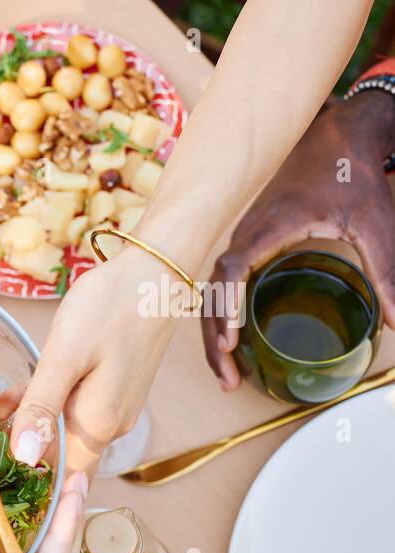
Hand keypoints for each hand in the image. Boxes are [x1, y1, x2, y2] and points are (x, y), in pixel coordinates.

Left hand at [11, 247, 176, 473]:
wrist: (156, 272)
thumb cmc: (109, 308)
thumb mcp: (64, 356)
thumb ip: (41, 406)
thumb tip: (22, 457)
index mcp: (97, 426)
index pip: (59, 477)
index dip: (26, 480)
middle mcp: (111, 426)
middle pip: (58, 455)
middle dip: (21, 447)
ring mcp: (115, 408)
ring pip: (64, 430)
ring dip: (31, 421)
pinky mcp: (115, 390)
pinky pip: (74, 409)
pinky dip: (47, 403)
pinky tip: (19, 391)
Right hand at [205, 92, 394, 387]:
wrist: (337, 136)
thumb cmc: (350, 174)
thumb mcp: (374, 223)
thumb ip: (386, 273)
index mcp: (269, 228)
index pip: (231, 271)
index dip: (226, 307)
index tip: (232, 340)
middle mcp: (246, 236)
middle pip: (211, 294)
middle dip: (213, 340)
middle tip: (228, 381)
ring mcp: (243, 241)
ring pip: (212, 295)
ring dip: (213, 335)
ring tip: (228, 375)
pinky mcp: (249, 246)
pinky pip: (222, 288)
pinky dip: (221, 318)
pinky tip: (234, 345)